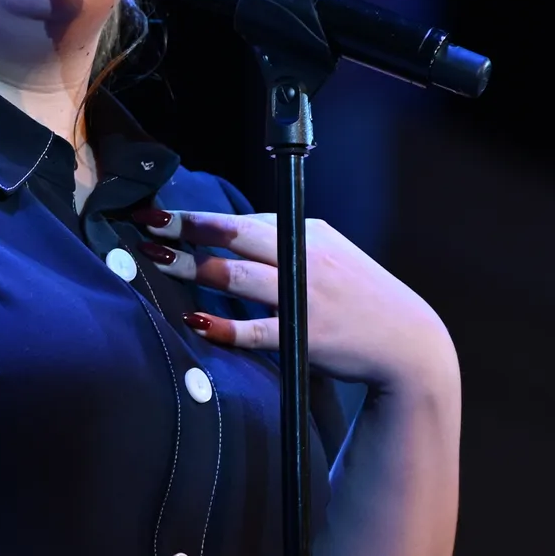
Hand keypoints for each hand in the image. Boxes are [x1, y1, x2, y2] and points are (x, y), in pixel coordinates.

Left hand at [135, 208, 455, 393]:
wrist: (407, 343)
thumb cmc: (359, 298)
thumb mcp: (329, 256)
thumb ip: (284, 244)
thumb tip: (228, 236)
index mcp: (309, 234)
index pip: (243, 221)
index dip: (197, 217)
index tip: (158, 213)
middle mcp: (306, 258)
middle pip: (236, 236)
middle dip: (187, 228)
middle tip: (147, 226)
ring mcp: (306, 296)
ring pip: (240, 276)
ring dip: (196, 268)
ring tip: (159, 262)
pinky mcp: (306, 335)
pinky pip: (257, 329)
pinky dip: (225, 325)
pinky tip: (196, 320)